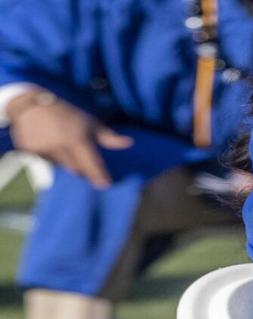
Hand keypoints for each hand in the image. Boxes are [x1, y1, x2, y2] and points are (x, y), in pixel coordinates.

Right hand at [6, 92, 133, 189]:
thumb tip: (129, 143)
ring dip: (64, 159)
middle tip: (76, 150)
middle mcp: (59, 145)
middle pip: (76, 168)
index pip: (91, 162)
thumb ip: (108, 137)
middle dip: (80, 165)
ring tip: (60, 140)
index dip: (98, 175)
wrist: (32, 105)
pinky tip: (47, 141)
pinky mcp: (29, 150)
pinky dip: (49, 155)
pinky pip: (45, 161)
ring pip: (60, 165)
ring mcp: (43, 148)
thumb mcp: (90, 123)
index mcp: (76, 139)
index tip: (105, 185)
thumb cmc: (67, 115)